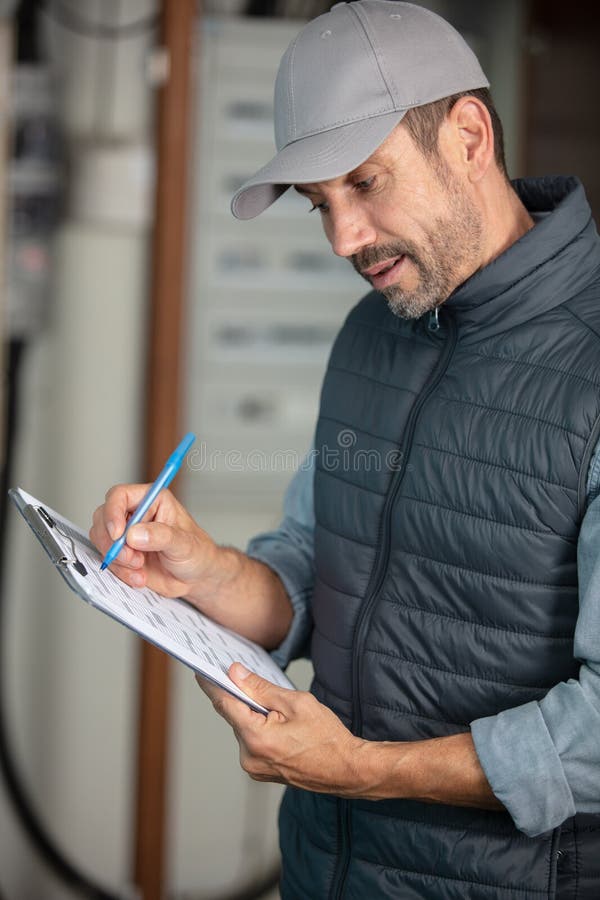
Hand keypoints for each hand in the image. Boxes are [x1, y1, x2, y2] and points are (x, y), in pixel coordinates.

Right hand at [90, 483, 220, 598]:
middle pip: (103, 517)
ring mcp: (126, 535)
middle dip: (112, 542)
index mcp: (152, 500)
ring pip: (101, 540)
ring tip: (140, 569)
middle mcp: (136, 514)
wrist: (196, 579)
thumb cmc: (196, 553)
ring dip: (117, 559)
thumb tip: (134, 534)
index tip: (118, 534)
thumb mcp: (184, 544)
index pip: (120, 495)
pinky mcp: (122, 554)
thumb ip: (161, 536)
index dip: (113, 512)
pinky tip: (139, 577)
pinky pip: (107, 560)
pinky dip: (120, 571)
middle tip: (131, 558)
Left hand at [197, 663, 368, 795]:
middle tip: (249, 679)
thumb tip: (235, 673)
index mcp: (256, 738)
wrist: (346, 770)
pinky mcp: (260, 772)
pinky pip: (252, 742)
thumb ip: (261, 687)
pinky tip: (278, 722)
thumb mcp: (296, 702)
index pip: (224, 704)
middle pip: (234, 716)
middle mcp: (249, 757)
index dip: (212, 685)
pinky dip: (258, 728)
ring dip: (253, 714)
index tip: (201, 671)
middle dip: (241, 697)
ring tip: (278, 708)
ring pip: (244, 729)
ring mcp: (254, 768)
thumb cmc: (327, 737)